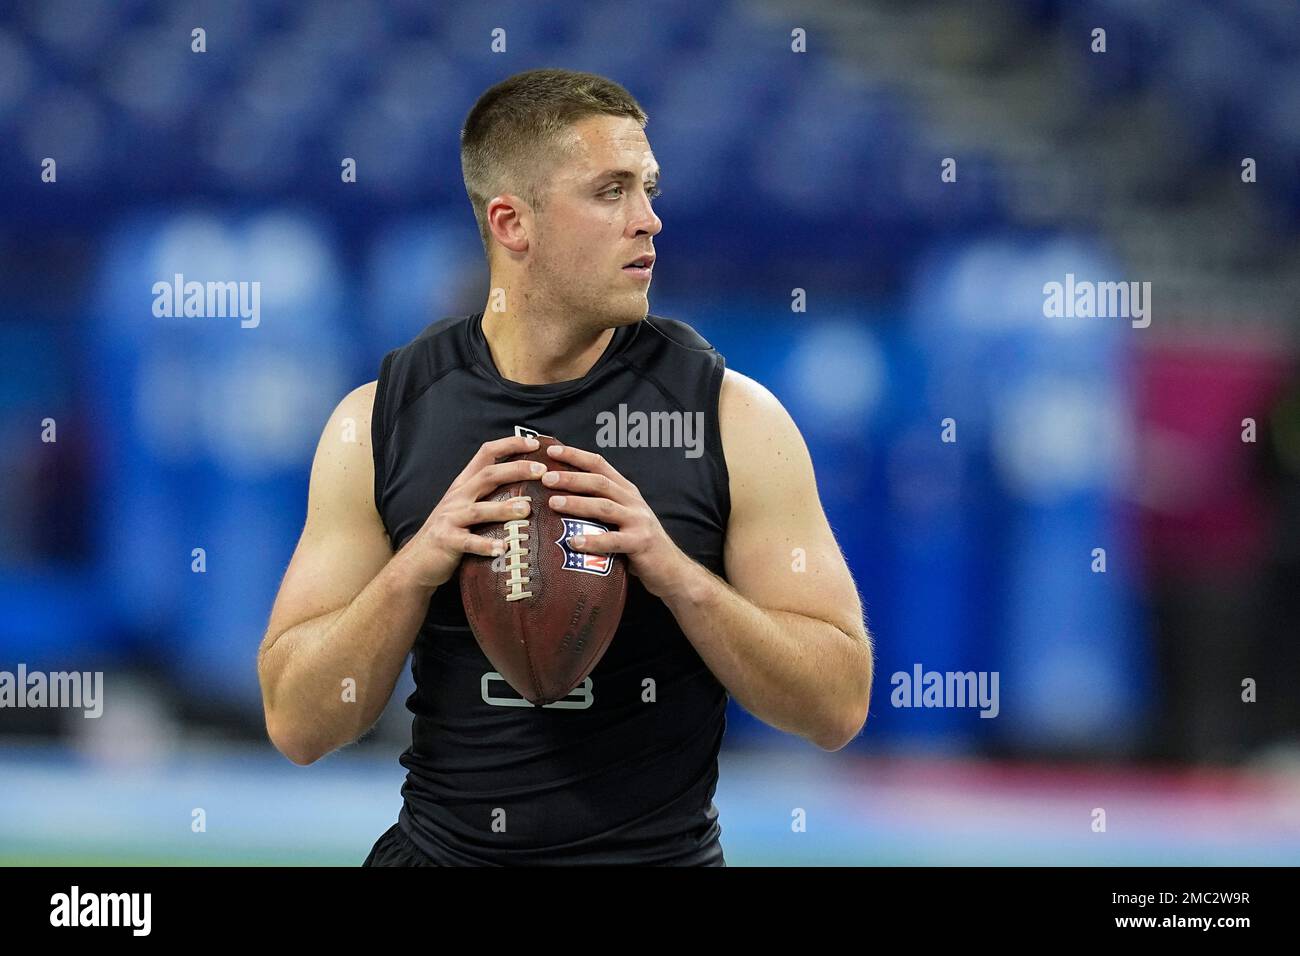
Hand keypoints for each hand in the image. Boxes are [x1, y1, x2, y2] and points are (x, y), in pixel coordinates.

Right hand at [397, 435, 543, 590]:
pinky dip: (486, 545)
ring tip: (526, 510)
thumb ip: (490, 494)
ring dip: (503, 508)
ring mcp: (450, 518)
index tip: (535, 444)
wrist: (417, 560)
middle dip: (515, 469)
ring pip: (479, 509)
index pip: (486, 454)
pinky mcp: (447, 541)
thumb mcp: (467, 506)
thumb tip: (530, 488)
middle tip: (542, 471)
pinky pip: (468, 542)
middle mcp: (458, 497)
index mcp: (465, 484)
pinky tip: (503, 548)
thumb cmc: (451, 532)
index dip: (510, 445)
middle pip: (487, 475)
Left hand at [541, 443, 693, 599]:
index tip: (551, 452)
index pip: (600, 465)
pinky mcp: (640, 543)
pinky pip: (614, 541)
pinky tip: (574, 542)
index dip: (576, 456)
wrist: (671, 569)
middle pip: (600, 482)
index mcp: (626, 491)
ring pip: (605, 506)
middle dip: (571, 478)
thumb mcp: (621, 518)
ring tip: (554, 503)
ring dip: (578, 503)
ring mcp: (638, 521)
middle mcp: (633, 501)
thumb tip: (558, 499)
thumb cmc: (637, 543)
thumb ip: (600, 506)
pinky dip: (593, 541)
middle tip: (545, 477)